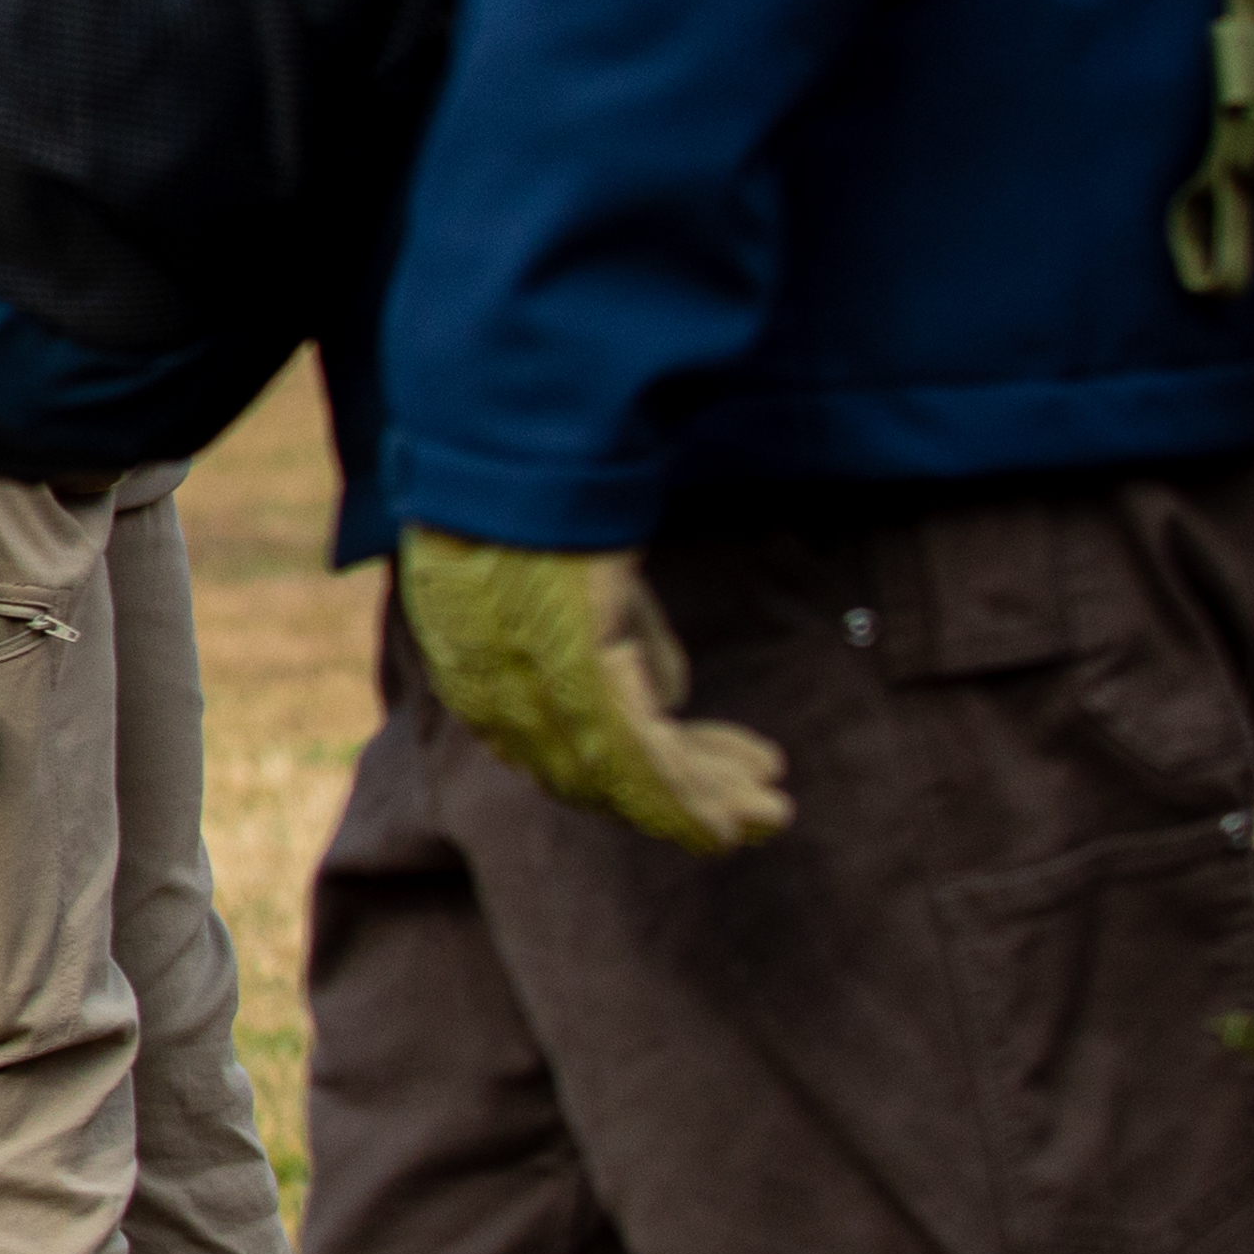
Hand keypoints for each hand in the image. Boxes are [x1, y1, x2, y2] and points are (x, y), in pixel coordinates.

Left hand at [401, 530, 792, 852]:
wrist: (515, 432)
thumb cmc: (538, 491)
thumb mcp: (576, 576)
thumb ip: (624, 637)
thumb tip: (671, 697)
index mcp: (479, 672)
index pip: (562, 756)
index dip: (644, 780)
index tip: (716, 777)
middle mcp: (493, 693)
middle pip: (594, 780)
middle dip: (685, 800)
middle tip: (762, 812)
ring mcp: (527, 682)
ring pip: (621, 779)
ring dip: (704, 804)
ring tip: (774, 813)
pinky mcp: (572, 662)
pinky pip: (632, 756)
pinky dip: (684, 798)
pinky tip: (731, 821)